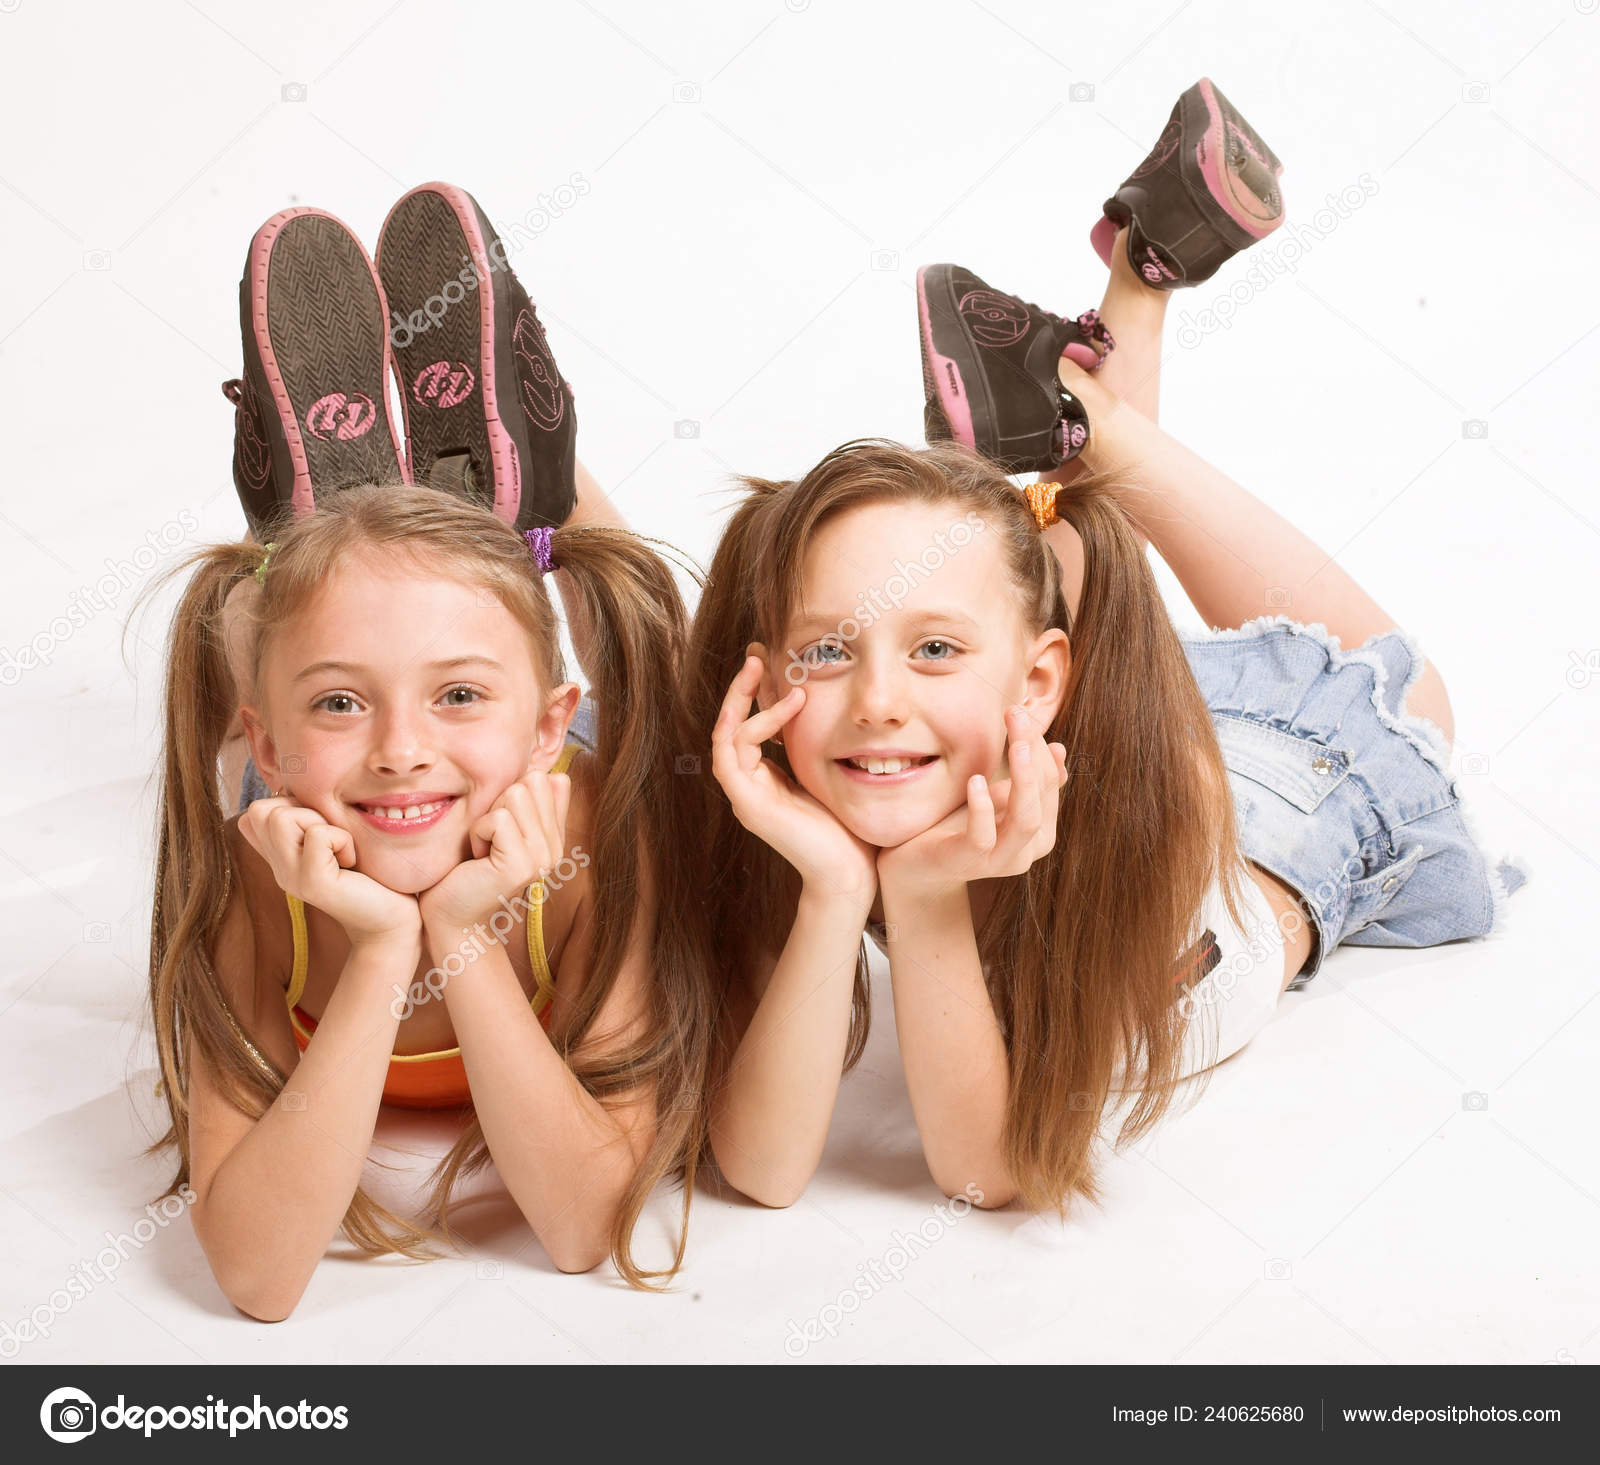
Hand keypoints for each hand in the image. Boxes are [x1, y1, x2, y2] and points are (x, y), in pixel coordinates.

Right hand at [238, 793, 421, 946]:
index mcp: (280, 856)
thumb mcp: (335, 840)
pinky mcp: (312, 883)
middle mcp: (279, 867)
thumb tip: (291, 788)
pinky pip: (318, 834)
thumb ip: (310, 821)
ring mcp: (290, 877)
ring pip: (281, 817)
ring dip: (320, 822)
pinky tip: (351, 860)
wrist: (392, 920)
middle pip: (262, 809)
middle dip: (302, 808)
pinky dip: (341, 838)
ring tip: (341, 847)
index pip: (255, 812)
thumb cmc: (371, 874)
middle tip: (332, 835)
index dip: (289, 803)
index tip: (321, 825)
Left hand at [417, 760, 572, 932]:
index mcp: (555, 838)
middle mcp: (555, 848)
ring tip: (484, 847)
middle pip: (533, 782)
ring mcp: (542, 858)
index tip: (501, 826)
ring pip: (516, 795)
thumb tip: (553, 774)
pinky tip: (478, 857)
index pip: (554, 780)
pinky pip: (499, 819)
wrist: (454, 918)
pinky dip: (478, 832)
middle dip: (500, 802)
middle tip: (490, 838)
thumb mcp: (502, 831)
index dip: (516, 790)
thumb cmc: (467, 871)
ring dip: (488, 817)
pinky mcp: (521, 865)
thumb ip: (529, 806)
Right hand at [711, 653, 876, 900]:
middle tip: (757, 653)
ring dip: (744, 699)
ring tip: (766, 670)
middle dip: (740, 687)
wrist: (848, 872)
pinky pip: (734, 755)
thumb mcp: (828, 774)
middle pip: (728, 726)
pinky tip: (789, 707)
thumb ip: (816, 746)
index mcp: (762, 779)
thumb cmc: (847, 827)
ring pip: (726, 735)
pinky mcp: (748, 805)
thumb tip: (830, 706)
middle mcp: (747, 786)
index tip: (768, 660)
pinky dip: (756, 725)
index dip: (753, 693)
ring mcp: (744, 796)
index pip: (746, 726)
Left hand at [877, 705, 1068, 902]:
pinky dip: (982, 808)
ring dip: (1024, 780)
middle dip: (1032, 750)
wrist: (916, 866)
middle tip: (1016, 713)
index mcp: (1039, 830)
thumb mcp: (995, 797)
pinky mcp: (966, 863)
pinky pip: (982, 839)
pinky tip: (975, 781)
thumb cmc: (957, 826)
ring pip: (1026, 820)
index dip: (1037, 744)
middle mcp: (1027, 849)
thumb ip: (1025, 779)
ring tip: (1015, 745)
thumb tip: (1059, 748)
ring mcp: (999, 860)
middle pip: (1041, 794)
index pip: (1049, 779)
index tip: (1020, 711)